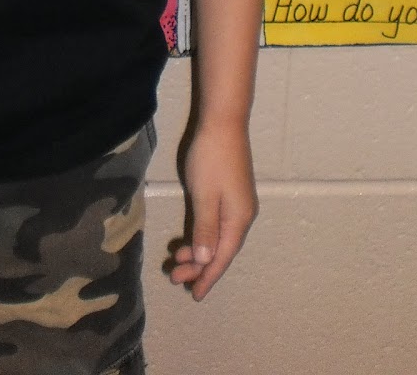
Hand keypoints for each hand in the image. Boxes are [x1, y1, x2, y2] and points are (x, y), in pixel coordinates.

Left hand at [169, 122, 257, 300]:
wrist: (224, 121)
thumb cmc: (211, 158)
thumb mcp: (204, 196)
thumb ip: (205, 229)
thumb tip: (205, 259)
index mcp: (238, 219)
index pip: (222, 256)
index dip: (208, 276)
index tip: (194, 294)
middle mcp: (242, 215)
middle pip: (221, 249)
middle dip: (198, 266)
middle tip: (174, 277)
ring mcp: (238, 203)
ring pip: (218, 236)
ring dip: (199, 250)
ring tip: (177, 260)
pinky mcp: (231, 192)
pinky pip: (218, 224)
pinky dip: (204, 234)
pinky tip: (191, 238)